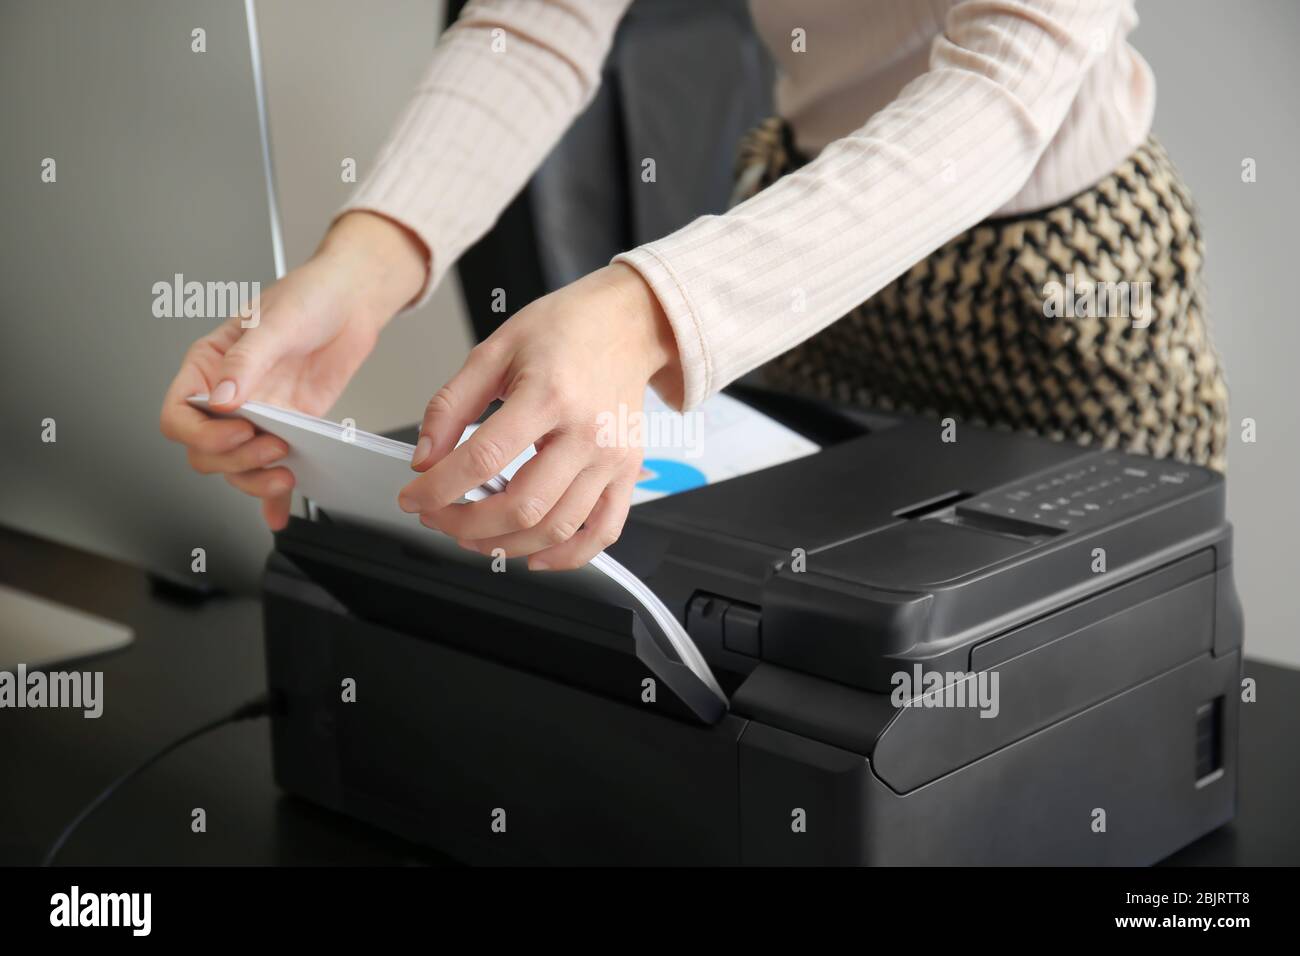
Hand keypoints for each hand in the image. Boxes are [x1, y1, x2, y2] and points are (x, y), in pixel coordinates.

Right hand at [160, 211, 427, 528]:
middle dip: (235, 459)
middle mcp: (229, 396)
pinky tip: (277, 513)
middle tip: (274, 447)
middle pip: (204, 450)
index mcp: (208, 366)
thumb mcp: (275, 322)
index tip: (237, 429)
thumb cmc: (309, 297)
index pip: (178, 414)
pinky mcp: (289, 429)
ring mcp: (259, 416)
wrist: (352, 303)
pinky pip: (270, 469)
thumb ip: (246, 362)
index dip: (201, 433)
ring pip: (235, 467)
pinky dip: (272, 496)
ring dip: (254, 479)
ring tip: (286, 471)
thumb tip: (220, 399)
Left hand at [398, 263, 680, 569]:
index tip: (414, 498)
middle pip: (522, 506)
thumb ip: (451, 405)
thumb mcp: (495, 351)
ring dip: (505, 544)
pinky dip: (567, 557)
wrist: (627, 325)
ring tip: (474, 534)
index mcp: (549, 395)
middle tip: (438, 517)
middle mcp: (587, 433)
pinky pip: (602, 532)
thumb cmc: (566, 330)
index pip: (485, 459)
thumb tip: (425, 458)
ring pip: (556, 529)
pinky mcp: (627, 473)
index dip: (439, 489)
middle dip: (465, 523)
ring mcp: (612, 459)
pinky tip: (533, 556)